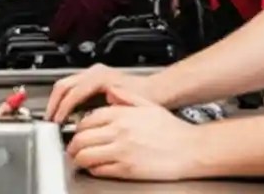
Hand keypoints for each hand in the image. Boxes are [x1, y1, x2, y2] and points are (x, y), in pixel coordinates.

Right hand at [46, 63, 160, 122]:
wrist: (156, 89)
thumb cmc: (146, 97)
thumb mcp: (128, 106)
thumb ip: (108, 110)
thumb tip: (88, 120)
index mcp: (101, 77)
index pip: (73, 92)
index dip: (63, 109)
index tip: (58, 122)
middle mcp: (94, 72)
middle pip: (63, 84)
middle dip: (54, 103)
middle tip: (50, 120)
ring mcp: (92, 73)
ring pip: (65, 84)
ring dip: (57, 100)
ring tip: (55, 118)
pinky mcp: (92, 78)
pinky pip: (71, 86)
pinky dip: (65, 98)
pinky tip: (65, 112)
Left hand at [68, 86, 202, 180]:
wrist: (191, 149)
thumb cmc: (173, 130)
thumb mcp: (149, 105)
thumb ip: (126, 97)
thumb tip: (110, 93)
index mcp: (122, 114)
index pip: (87, 119)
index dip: (78, 127)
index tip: (78, 131)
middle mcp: (119, 131)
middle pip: (81, 138)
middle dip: (72, 145)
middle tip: (72, 148)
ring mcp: (121, 151)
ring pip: (85, 155)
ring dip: (78, 158)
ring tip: (79, 159)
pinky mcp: (126, 169)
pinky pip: (99, 169)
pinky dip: (92, 169)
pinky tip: (95, 167)